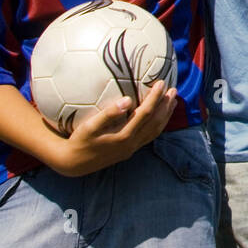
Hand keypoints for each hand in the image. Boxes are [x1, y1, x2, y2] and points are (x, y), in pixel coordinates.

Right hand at [53, 81, 177, 176]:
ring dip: (165, 116)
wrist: (74, 164)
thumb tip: (127, 100)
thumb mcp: (89, 126)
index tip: (161, 83)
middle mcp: (131, 143)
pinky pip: (149, 136)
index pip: (146, 113)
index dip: (155, 97)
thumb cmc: (80, 141)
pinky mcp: (129, 151)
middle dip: (166, 106)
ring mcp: (132, 148)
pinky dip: (158, 125)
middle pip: (155, 122)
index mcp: (123, 135)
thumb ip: (108, 114)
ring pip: (155, 131)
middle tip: (174, 90)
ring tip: (172, 102)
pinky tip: (159, 117)